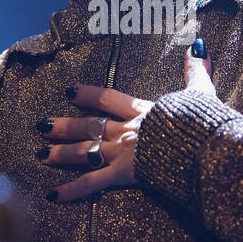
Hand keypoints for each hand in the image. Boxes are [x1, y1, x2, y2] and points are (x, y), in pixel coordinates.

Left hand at [38, 39, 215, 202]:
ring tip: (40, 155)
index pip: (110, 100)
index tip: (69, 92)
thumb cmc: (202, 122)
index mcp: (143, 112)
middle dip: (65, 126)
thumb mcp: (201, 93)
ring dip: (61, 153)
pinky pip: (93, 183)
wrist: (201, 147)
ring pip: (85, 151)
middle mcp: (127, 130)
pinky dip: (72, 191)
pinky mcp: (123, 174)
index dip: (89, 95)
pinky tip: (53, 196)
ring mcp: (122, 152)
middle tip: (42, 126)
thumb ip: (196, 71)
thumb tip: (199, 46)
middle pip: (90, 126)